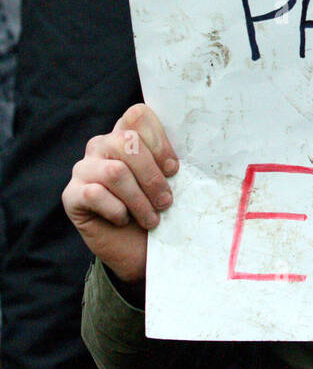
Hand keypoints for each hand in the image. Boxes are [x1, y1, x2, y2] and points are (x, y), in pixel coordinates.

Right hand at [62, 103, 177, 285]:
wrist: (138, 252)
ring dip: (140, 200)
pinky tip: (123, 220)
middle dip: (152, 176)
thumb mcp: (169, 183)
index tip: (173, 169)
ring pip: (115, 171)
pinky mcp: (71, 195)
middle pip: (127, 142)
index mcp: (126, 135)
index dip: (159, 141)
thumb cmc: (156, 211)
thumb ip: (169, 162)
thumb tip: (184, 155)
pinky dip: (117, 211)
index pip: (137, 115)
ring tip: (151, 219)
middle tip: (166, 201)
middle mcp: (101, 146)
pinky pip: (95, 194)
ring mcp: (83, 169)